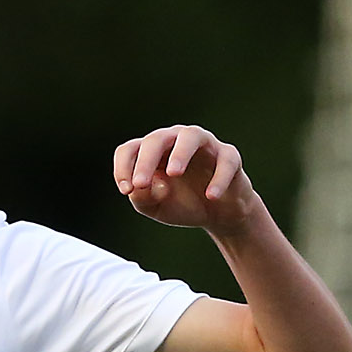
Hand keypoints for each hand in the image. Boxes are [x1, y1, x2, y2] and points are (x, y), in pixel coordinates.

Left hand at [114, 125, 260, 233]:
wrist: (218, 214)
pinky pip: (225, 160)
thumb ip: (142, 199)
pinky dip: (218, 177)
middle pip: (156, 139)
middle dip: (145, 161)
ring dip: (180, 153)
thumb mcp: (156, 208)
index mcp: (152, 152)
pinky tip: (211, 196)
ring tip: (173, 173)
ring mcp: (204, 145)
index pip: (130, 149)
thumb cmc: (183, 204)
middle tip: (141, 184)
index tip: (126, 190)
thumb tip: (142, 187)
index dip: (123, 167)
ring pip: (191, 136)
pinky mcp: (228, 156)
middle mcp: (176, 141)